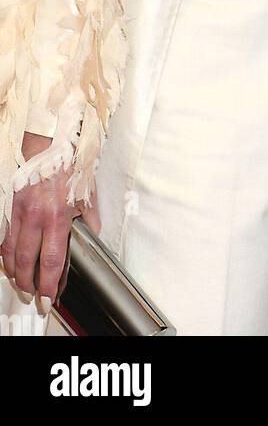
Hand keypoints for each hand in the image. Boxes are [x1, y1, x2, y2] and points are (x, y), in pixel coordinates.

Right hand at [0, 131, 100, 313]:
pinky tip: (11, 261)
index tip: (50, 297)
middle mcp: (36, 216)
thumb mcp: (88, 192)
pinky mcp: (10, 204)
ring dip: (14, 272)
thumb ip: (89, 219)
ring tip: (20, 283)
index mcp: (58, 215)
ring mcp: (19, 210)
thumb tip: (92, 237)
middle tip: (33, 296)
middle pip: (27, 262)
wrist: (51, 139)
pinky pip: (4, 236)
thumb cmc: (71, 163)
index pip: (52, 260)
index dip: (50, 284)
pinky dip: (6, 254)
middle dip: (28, 284)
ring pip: (10, 252)